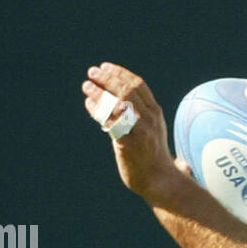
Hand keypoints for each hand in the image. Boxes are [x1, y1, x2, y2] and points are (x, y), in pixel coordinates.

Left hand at [82, 62, 178, 202]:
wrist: (160, 180)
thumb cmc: (152, 155)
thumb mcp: (152, 129)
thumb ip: (139, 113)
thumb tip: (116, 98)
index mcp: (156, 112)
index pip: (138, 84)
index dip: (120, 73)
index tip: (105, 67)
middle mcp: (150, 118)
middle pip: (127, 90)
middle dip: (108, 78)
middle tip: (92, 72)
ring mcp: (141, 131)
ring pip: (118, 103)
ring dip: (99, 92)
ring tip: (87, 86)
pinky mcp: (129, 143)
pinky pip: (110, 122)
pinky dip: (98, 110)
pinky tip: (89, 105)